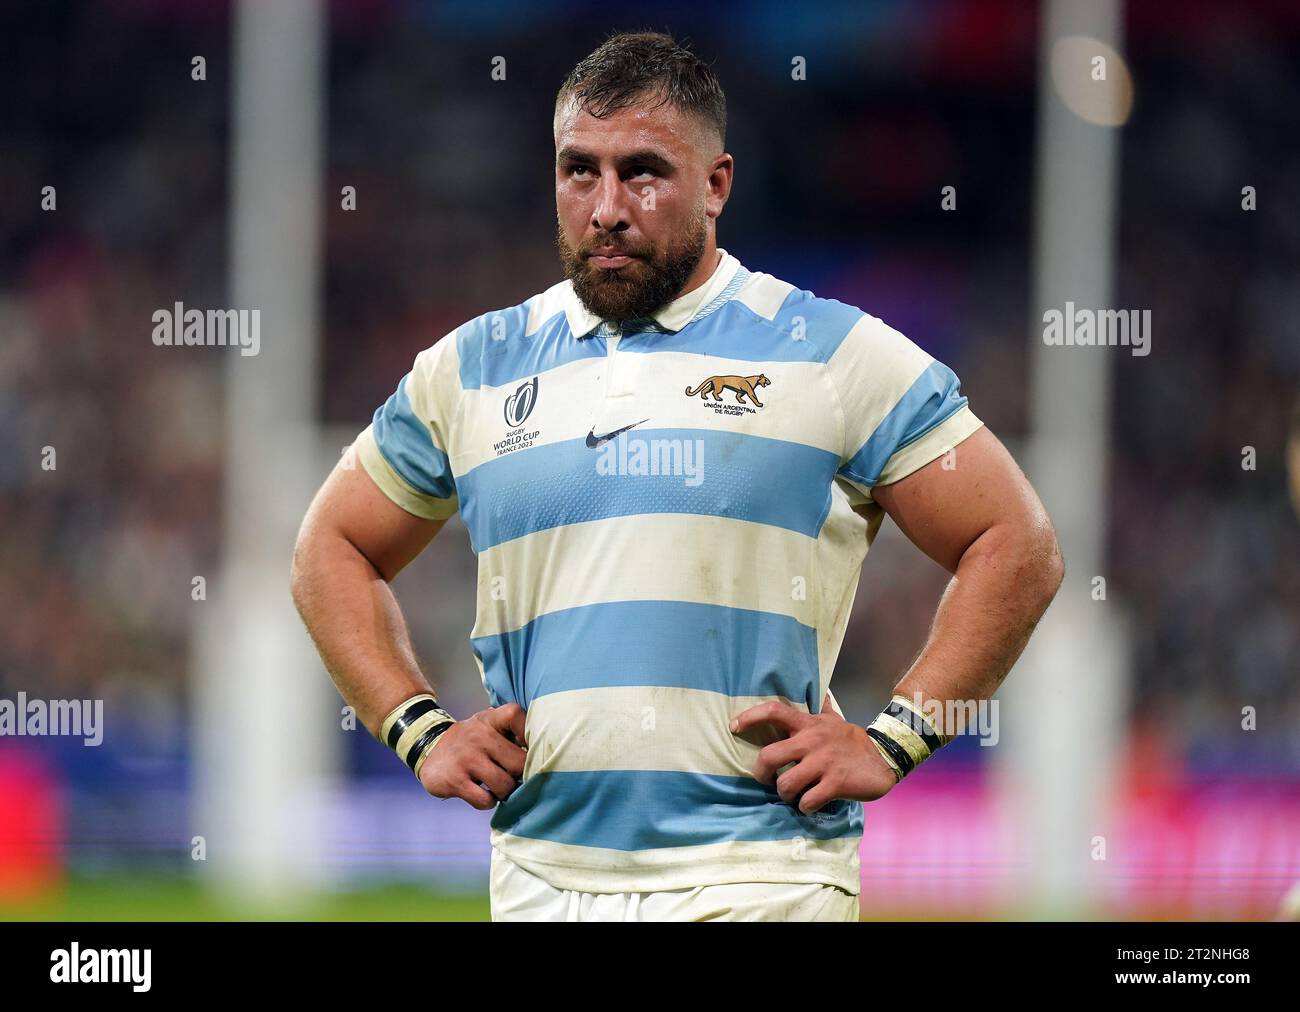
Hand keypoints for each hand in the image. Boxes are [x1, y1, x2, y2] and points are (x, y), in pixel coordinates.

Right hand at [417, 703, 527, 810]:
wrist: (427, 748)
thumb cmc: (471, 740)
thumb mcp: (487, 724)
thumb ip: (511, 730)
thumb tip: (543, 751)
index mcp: (489, 720)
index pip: (515, 715)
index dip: (528, 733)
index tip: (530, 748)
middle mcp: (479, 736)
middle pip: (518, 763)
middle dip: (520, 776)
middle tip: (514, 778)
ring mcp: (466, 758)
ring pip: (504, 785)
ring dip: (505, 792)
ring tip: (498, 788)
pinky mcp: (455, 780)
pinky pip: (485, 800)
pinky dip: (488, 802)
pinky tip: (483, 795)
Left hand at [729, 697, 897, 813]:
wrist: (885, 758)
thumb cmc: (852, 741)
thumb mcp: (834, 720)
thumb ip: (822, 708)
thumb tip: (820, 691)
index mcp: (809, 724)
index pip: (774, 711)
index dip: (750, 717)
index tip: (734, 727)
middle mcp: (812, 741)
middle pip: (769, 756)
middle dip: (761, 774)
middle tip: (767, 780)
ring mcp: (824, 763)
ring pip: (785, 784)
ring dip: (785, 794)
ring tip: (793, 795)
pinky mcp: (836, 783)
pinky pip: (808, 801)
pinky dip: (805, 807)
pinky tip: (810, 804)